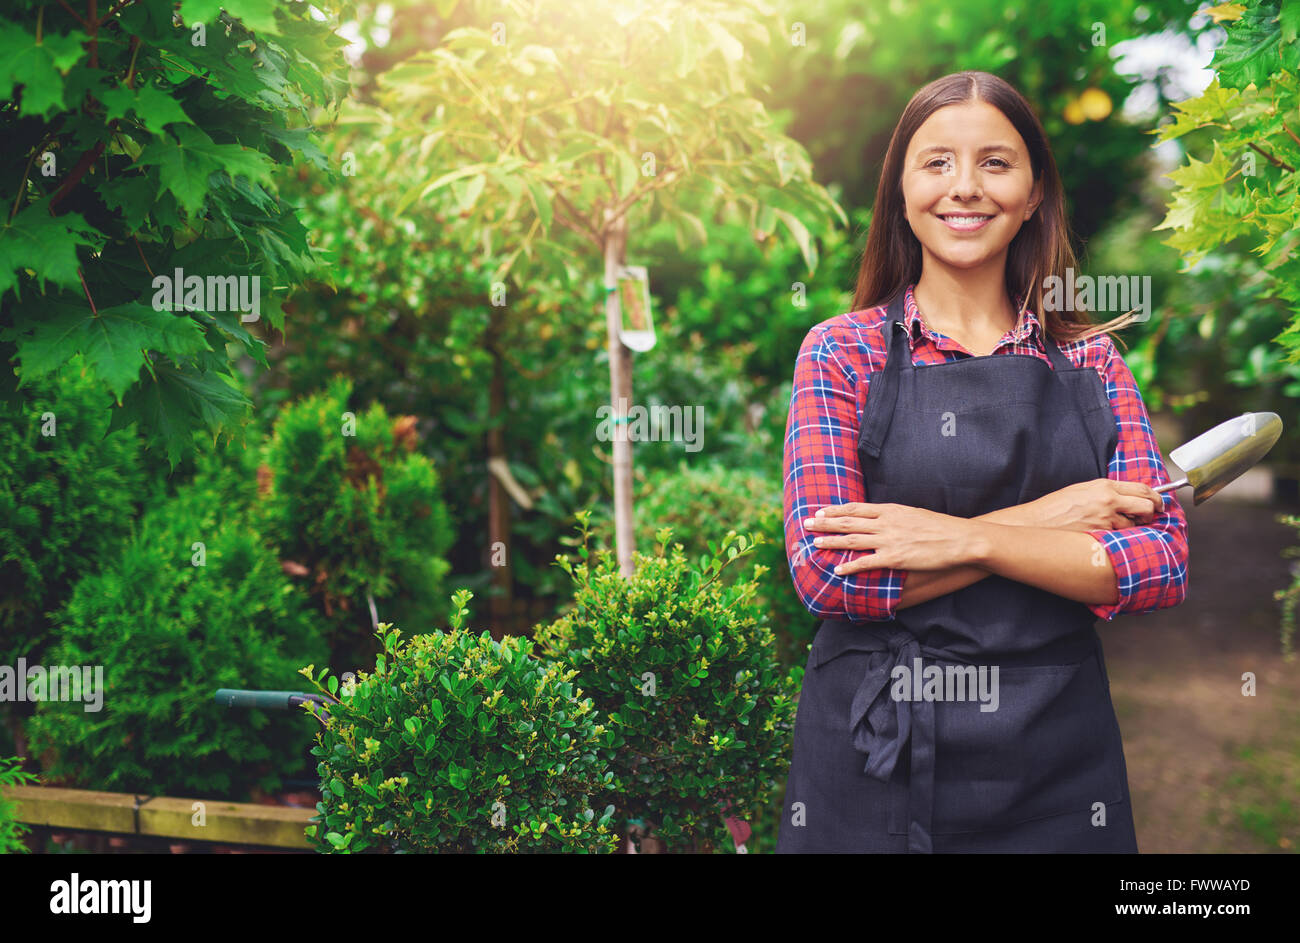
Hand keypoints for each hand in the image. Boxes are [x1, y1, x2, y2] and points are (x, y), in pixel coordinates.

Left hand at [804, 502, 980, 573]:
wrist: (959, 538)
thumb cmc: (939, 527)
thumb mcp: (913, 513)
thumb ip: (894, 516)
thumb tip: (881, 517)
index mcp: (890, 510)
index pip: (855, 508)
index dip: (835, 510)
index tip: (820, 511)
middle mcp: (886, 523)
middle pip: (848, 521)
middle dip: (824, 523)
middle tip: (806, 524)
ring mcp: (889, 540)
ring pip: (852, 540)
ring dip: (831, 542)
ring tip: (814, 544)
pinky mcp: (896, 558)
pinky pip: (867, 563)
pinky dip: (850, 567)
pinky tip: (837, 570)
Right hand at [1025, 478, 1165, 531]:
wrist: (1036, 523)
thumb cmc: (1055, 507)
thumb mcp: (1082, 490)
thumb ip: (1106, 492)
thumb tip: (1126, 498)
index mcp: (1104, 486)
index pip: (1143, 488)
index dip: (1156, 497)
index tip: (1159, 503)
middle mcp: (1108, 501)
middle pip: (1147, 507)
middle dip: (1151, 514)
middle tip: (1147, 518)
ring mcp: (1105, 519)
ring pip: (1133, 526)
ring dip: (1129, 529)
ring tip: (1112, 528)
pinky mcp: (1100, 536)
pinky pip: (1118, 538)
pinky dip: (1116, 538)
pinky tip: (1103, 536)